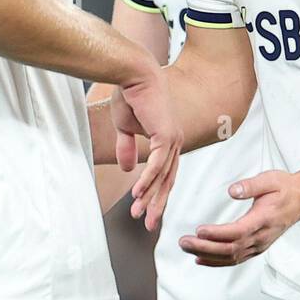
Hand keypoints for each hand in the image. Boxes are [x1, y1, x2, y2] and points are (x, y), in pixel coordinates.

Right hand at [110, 70, 181, 230]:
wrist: (132, 74)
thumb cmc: (129, 95)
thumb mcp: (125, 127)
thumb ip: (127, 148)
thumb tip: (129, 170)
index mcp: (167, 139)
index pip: (164, 173)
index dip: (155, 192)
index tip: (145, 210)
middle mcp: (174, 141)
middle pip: (167, 180)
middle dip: (157, 204)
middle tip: (150, 225)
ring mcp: (172, 139)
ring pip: (162, 176)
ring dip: (149, 197)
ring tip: (140, 215)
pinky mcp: (165, 135)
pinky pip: (157, 165)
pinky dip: (147, 181)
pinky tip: (138, 195)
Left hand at [178, 170, 299, 265]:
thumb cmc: (285, 188)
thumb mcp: (270, 179)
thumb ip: (250, 185)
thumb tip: (232, 190)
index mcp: (263, 219)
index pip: (237, 231)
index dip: (217, 234)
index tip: (199, 230)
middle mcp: (261, 236)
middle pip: (230, 248)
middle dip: (205, 247)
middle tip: (184, 241)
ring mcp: (259, 244)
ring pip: (231, 257)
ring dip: (207, 255)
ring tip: (187, 248)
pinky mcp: (257, 247)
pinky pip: (235, 259)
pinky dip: (217, 261)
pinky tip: (201, 259)